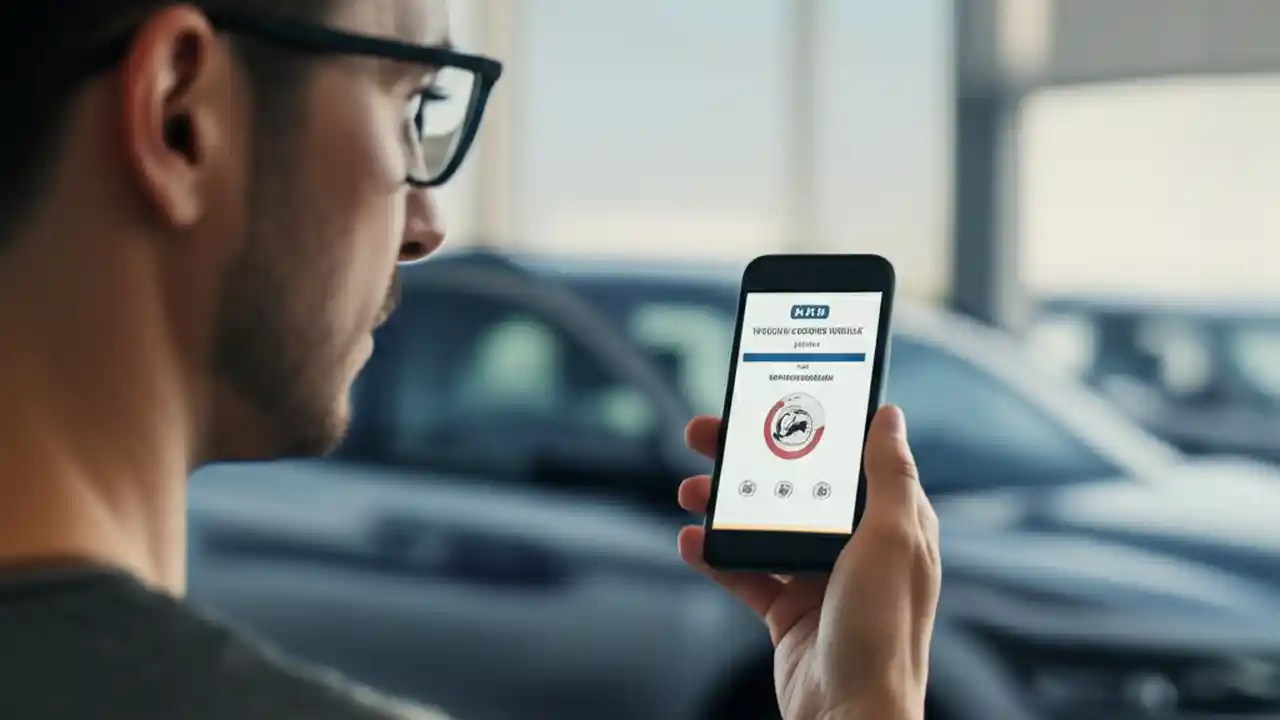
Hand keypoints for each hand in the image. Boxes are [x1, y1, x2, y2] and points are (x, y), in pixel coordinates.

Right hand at [678, 406, 940, 719]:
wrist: (850, 715)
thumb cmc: (883, 632)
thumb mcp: (892, 541)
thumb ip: (889, 476)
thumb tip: (889, 415)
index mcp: (890, 523)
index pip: (848, 456)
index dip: (812, 423)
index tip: (772, 395)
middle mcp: (855, 545)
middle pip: (795, 483)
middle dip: (747, 457)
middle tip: (704, 433)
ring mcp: (818, 578)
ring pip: (762, 523)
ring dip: (723, 503)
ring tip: (688, 489)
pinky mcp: (786, 610)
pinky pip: (743, 571)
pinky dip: (714, 554)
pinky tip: (691, 540)